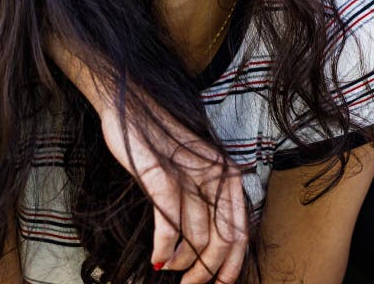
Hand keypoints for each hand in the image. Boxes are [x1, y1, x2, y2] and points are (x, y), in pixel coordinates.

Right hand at [99, 108, 248, 283]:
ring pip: (197, 238)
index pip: (241, 231)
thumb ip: (202, 200)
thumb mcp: (191, 170)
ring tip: (170, 269)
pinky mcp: (161, 176)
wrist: (133, 105)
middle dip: (208, 272)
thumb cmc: (160, 141)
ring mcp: (189, 175)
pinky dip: (164, 250)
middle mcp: (215, 174)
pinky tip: (158, 259)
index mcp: (227, 173)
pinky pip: (169, 226)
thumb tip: (206, 248)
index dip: (232, 265)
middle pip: (223, 240)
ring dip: (183, 264)